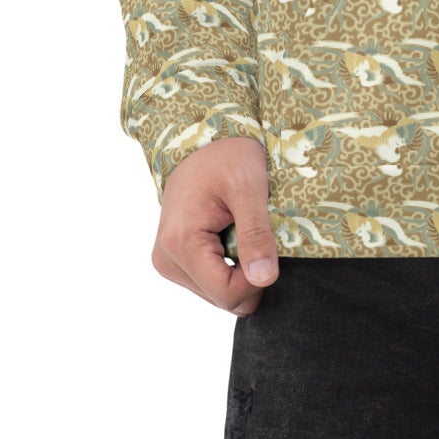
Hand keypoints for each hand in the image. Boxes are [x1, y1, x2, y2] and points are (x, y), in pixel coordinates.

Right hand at [150, 136, 279, 313]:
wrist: (203, 139)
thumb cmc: (227, 155)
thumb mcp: (249, 187)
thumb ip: (256, 233)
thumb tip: (264, 279)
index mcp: (180, 243)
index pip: (226, 293)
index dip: (257, 280)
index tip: (271, 250)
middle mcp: (167, 259)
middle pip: (222, 298)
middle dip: (249, 276)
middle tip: (261, 237)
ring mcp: (168, 262)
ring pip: (218, 294)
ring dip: (240, 270)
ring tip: (244, 232)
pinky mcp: (175, 260)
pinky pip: (211, 282)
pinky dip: (230, 266)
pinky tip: (234, 237)